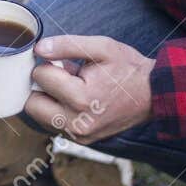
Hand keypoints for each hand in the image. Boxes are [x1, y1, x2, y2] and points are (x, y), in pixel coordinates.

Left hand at [23, 35, 152, 142]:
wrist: (154, 94)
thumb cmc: (128, 69)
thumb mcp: (102, 47)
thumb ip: (67, 45)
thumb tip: (38, 48)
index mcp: (81, 99)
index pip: (40, 77)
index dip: (49, 64)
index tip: (66, 63)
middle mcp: (76, 124)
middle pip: (32, 104)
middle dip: (41, 86)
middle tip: (62, 76)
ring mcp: (79, 136)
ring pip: (40, 116)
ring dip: (48, 100)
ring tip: (73, 88)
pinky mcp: (82, 141)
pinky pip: (54, 124)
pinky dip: (58, 111)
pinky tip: (77, 100)